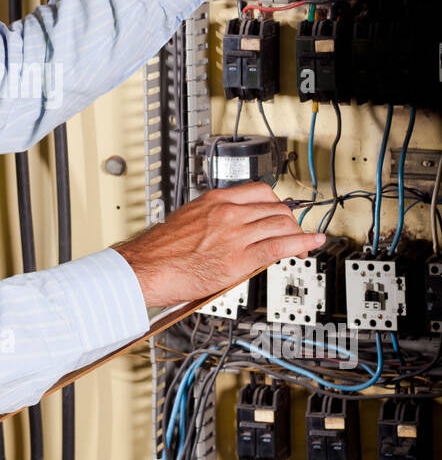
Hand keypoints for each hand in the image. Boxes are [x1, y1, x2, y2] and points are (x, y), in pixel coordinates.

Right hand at [110, 182, 325, 309]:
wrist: (147, 267)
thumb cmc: (160, 249)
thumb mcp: (189, 219)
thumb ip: (214, 218)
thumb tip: (233, 227)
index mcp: (215, 200)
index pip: (260, 191)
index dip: (277, 203)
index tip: (282, 211)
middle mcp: (228, 213)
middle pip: (276, 208)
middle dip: (290, 220)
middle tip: (294, 231)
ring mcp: (236, 235)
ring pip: (282, 225)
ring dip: (298, 234)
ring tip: (304, 242)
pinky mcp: (240, 259)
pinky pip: (280, 247)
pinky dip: (302, 244)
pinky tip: (312, 244)